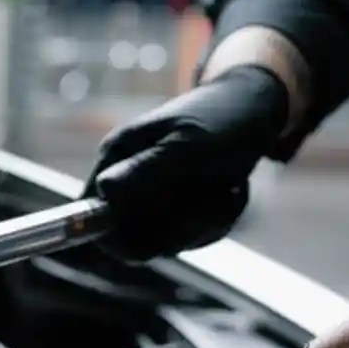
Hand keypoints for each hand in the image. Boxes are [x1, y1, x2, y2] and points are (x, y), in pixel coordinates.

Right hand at [84, 66, 288, 260]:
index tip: (159, 238)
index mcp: (117, 156)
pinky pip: (188, 236)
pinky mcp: (173, 206)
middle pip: (133, 235)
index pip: (92, 213)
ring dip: (206, 223)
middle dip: (180, 228)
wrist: (256, 109)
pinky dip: (216, 221)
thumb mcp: (188, 146)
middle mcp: (126, 178)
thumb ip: (146, 169)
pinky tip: (230, 192)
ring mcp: (150, 194)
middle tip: (217, 199)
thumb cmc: (223, 120)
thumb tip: (104, 189)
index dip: (117, 235)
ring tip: (230, 189)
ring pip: (166, 239)